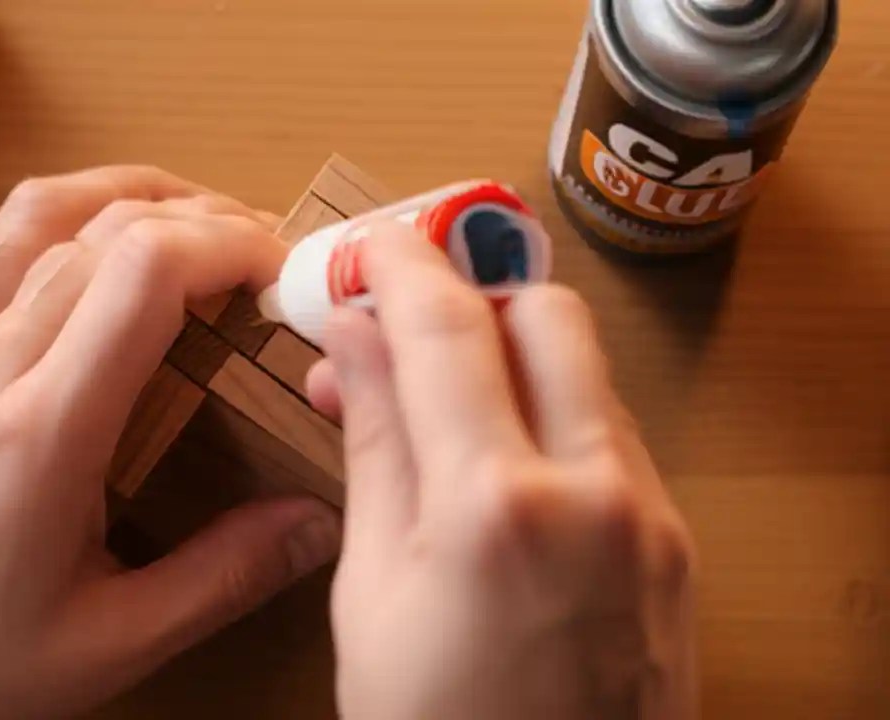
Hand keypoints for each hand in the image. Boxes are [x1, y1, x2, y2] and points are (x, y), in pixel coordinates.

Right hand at [307, 223, 697, 718]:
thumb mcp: (372, 594)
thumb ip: (373, 449)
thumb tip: (350, 348)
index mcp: (495, 509)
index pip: (445, 328)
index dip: (397, 270)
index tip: (365, 254)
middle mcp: (594, 492)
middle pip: (545, 314)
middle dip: (470, 294)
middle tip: (406, 319)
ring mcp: (649, 515)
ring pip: (585, 369)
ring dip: (510, 355)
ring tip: (438, 398)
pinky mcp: (674, 539)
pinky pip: (611, 431)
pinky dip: (550, 414)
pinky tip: (495, 456)